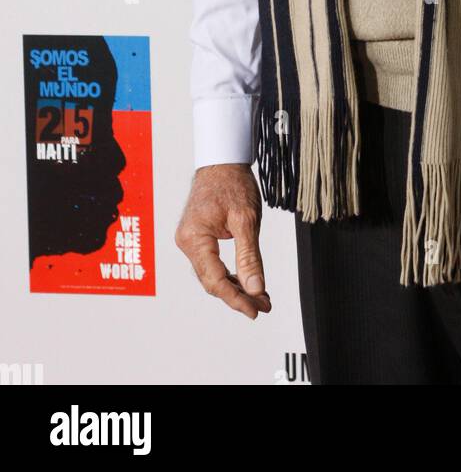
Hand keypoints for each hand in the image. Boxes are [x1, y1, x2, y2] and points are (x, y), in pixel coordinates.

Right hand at [175, 164, 271, 319]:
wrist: (222, 160)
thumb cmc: (232, 183)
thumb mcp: (246, 219)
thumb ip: (249, 257)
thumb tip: (255, 289)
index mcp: (194, 238)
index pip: (215, 280)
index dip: (236, 299)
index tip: (256, 311)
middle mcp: (186, 242)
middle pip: (211, 281)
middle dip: (238, 296)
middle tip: (263, 306)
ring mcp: (190, 240)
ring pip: (211, 274)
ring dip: (234, 287)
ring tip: (260, 297)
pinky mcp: (196, 237)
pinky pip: (211, 263)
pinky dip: (228, 274)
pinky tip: (246, 281)